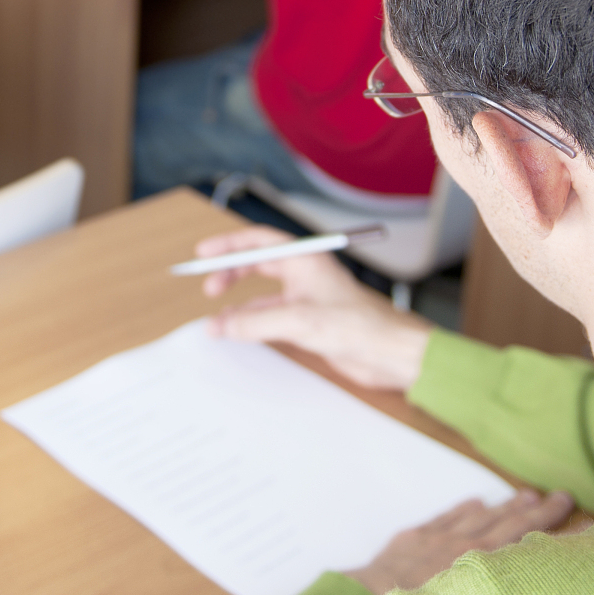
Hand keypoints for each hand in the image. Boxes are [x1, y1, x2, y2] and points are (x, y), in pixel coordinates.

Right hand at [199, 227, 433, 390]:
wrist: (390, 353)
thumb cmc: (360, 326)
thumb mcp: (299, 320)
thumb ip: (255, 321)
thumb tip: (221, 324)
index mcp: (304, 259)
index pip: (258, 241)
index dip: (228, 245)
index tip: (203, 254)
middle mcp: (304, 274)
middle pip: (257, 264)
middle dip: (229, 274)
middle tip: (208, 288)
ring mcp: (306, 298)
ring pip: (261, 294)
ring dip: (238, 304)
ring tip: (216, 319)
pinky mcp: (309, 322)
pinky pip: (270, 317)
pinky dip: (251, 322)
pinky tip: (238, 333)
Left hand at [345, 490, 574, 594]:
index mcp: (479, 565)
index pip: (521, 537)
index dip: (546, 521)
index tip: (566, 505)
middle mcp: (462, 547)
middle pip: (505, 524)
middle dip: (534, 510)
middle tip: (559, 496)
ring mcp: (435, 540)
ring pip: (477, 517)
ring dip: (502, 506)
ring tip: (524, 495)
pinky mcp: (410, 540)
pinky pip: (443, 519)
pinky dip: (461, 510)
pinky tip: (475, 502)